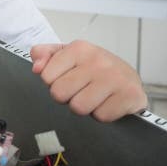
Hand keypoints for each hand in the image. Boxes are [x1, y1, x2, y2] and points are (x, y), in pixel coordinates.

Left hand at [31, 40, 147, 121]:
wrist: (129, 78)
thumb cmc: (94, 68)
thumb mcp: (67, 55)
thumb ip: (44, 55)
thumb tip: (36, 67)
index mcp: (79, 48)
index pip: (46, 76)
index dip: (54, 83)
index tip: (66, 79)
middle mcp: (98, 61)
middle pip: (60, 94)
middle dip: (68, 97)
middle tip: (81, 90)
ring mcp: (115, 78)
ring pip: (79, 107)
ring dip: (85, 107)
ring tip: (94, 96)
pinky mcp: (129, 95)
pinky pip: (101, 116)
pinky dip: (103, 114)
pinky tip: (108, 102)